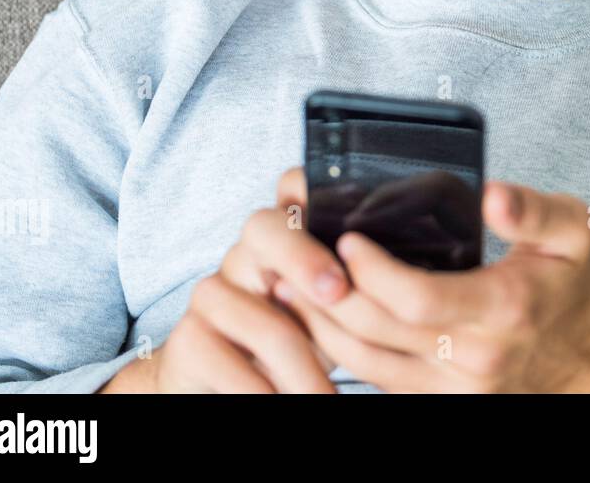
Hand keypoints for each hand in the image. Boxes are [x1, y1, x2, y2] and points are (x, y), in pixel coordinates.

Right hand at [102, 169, 347, 392]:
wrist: (223, 387)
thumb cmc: (297, 340)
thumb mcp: (331, 312)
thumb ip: (356, 287)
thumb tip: (401, 283)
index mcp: (287, 238)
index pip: (293, 187)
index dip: (311, 189)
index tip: (347, 229)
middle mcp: (245, 254)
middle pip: (263, 227)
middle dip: (305, 257)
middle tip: (338, 295)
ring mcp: (212, 292)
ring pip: (262, 316)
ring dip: (303, 369)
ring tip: (328, 398)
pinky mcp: (189, 338)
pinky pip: (228, 360)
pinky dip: (263, 391)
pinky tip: (283, 402)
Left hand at [271, 170, 589, 391]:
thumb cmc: (572, 283)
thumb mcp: (573, 231)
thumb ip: (533, 209)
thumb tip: (492, 195)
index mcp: (504, 308)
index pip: (416, 298)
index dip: (371, 270)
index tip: (348, 237)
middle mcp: (475, 355)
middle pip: (376, 332)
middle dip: (328, 292)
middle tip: (301, 253)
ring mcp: (455, 386)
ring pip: (364, 362)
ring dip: (322, 323)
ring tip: (294, 282)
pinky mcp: (441, 399)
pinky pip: (375, 380)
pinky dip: (340, 349)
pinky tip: (323, 316)